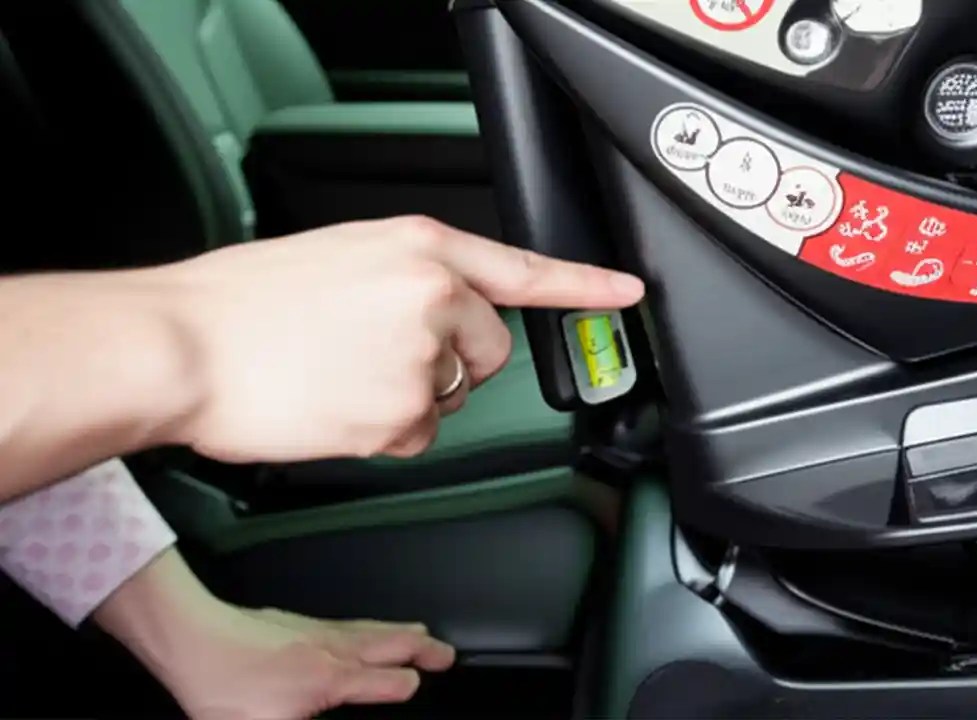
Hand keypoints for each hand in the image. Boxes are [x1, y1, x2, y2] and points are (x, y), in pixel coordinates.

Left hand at [96, 548, 455, 719]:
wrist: (191, 637)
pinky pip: (349, 621)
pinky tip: (363, 625)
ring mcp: (314, 630)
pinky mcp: (295, 622)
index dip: (406, 688)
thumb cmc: (220, 686)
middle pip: (390, 646)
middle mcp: (330, 650)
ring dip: (402, 632)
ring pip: (371, 629)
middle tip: (447, 653)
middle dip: (423, 650)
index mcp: (331, 679)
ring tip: (421, 632)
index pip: (387, 683)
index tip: (418, 687)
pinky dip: (370, 623)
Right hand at [163, 216, 644, 462]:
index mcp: (420, 247)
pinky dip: (384, 432)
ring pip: (450, 398)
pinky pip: (418, 437)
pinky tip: (335, 406)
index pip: (524, 268)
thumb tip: (446, 306)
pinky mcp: (404, 418)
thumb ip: (408, 275)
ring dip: (410, 397)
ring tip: (339, 375)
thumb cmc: (242, 303)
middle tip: (380, 355)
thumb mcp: (340, 254)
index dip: (585, 285)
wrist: (182, 347)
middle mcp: (435, 299)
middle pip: (491, 352)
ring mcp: (423, 361)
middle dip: (454, 362)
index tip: (627, 292)